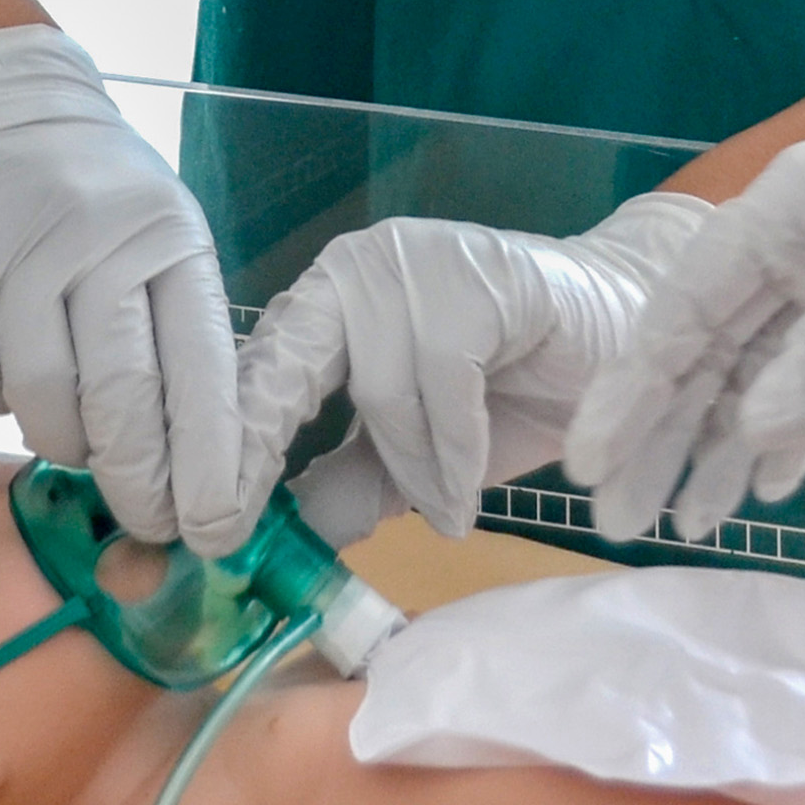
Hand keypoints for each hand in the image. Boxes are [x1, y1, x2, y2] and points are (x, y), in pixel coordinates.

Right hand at [0, 23, 248, 552]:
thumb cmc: (98, 196)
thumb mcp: (162, 238)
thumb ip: (177, 337)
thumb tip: (203, 468)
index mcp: (170, 244)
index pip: (202, 370)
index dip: (210, 463)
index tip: (217, 528)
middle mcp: (99, 248)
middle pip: (123, 400)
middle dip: (141, 483)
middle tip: (149, 525)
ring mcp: (17, 261)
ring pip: (43, 405)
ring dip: (63, 440)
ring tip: (74, 426)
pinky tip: (6, 370)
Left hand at [235, 193, 715, 538]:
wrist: (613, 338)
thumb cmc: (510, 394)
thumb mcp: (414, 459)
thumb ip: (348, 483)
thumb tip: (269, 540)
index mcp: (329, 304)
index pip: (258, 369)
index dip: (223, 445)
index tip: (191, 522)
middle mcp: (359, 270)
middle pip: (289, 361)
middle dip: (255, 446)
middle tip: (228, 528)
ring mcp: (418, 263)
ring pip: (376, 387)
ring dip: (410, 467)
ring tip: (445, 508)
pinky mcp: (479, 277)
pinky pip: (443, 382)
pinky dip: (454, 450)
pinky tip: (470, 489)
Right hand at [565, 75, 804, 542]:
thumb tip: (753, 431)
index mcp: (780, 212)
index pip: (682, 308)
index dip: (633, 386)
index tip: (591, 456)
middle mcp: (797, 244)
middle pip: (708, 351)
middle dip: (664, 434)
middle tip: (620, 518)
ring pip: (760, 375)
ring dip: (723, 446)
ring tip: (686, 524)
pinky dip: (792, 430)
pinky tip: (768, 485)